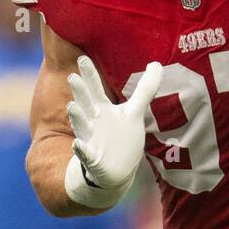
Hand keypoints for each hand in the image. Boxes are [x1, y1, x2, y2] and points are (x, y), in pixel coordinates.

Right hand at [66, 56, 162, 190]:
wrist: (115, 171)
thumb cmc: (121, 138)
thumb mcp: (134, 113)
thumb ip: (144, 89)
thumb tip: (157, 64)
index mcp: (101, 109)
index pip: (95, 88)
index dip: (90, 75)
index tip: (83, 57)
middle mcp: (92, 121)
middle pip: (85, 103)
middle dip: (79, 92)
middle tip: (73, 77)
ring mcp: (89, 139)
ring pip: (81, 126)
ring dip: (76, 117)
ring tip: (72, 106)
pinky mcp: (91, 158)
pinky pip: (83, 153)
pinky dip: (80, 149)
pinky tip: (77, 144)